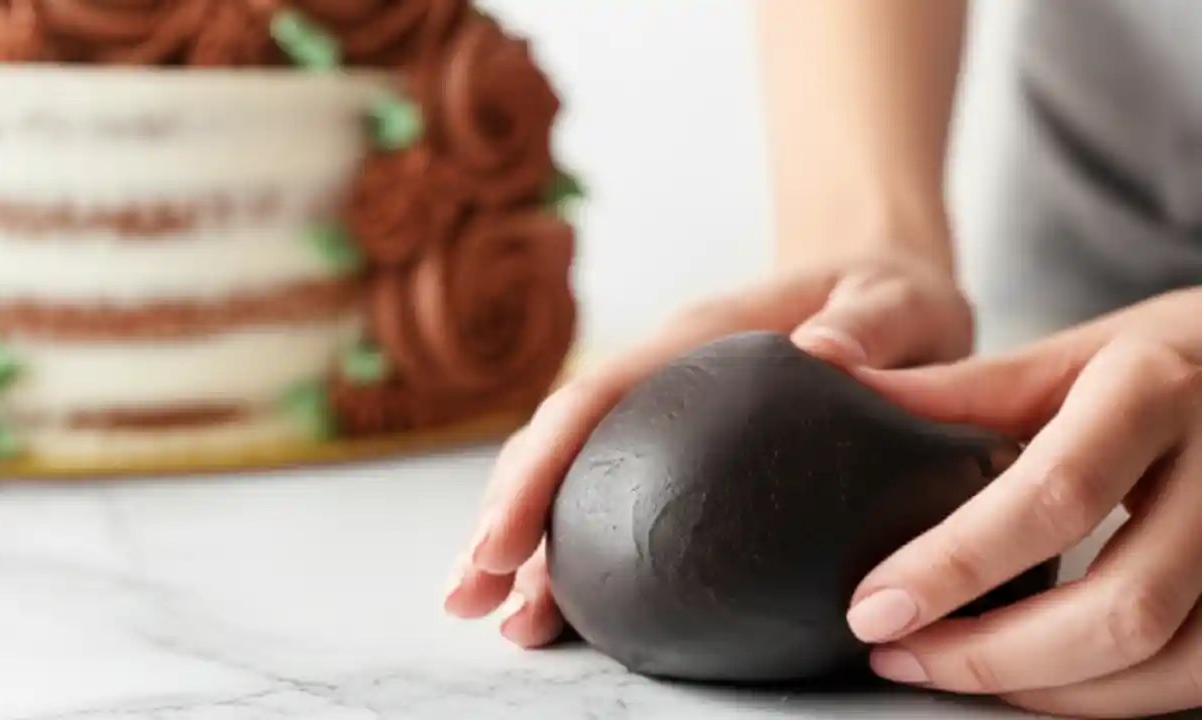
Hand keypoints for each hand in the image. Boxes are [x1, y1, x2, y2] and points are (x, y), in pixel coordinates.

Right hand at [443, 252, 971, 646]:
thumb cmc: (886, 297)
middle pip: (560, 442)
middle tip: (469, 597)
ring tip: (494, 615)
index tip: (504, 537)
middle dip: (505, 517)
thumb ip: (865, 326)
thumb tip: (821, 357)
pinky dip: (578, 547)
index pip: (596, 398)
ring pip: (572, 474)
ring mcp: (662, 414)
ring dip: (525, 543)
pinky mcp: (676, 449)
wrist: (877, 286)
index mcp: (694, 340)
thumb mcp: (897, 301)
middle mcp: (660, 376)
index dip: (542, 466)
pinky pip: (613, 496)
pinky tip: (558, 604)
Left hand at [846, 292, 1201, 717]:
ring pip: (1167, 660)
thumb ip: (954, 388)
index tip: (872, 607)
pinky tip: (1032, 679)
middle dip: (995, 655)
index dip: (955, 565)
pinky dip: (1105, 696)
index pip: (1052, 497)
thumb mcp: (1064, 357)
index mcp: (1151, 393)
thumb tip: (825, 372)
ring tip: (948, 670)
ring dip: (1046, 689)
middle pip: (1122, 606)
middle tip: (898, 656)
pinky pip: (1196, 677)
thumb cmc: (1159, 363)